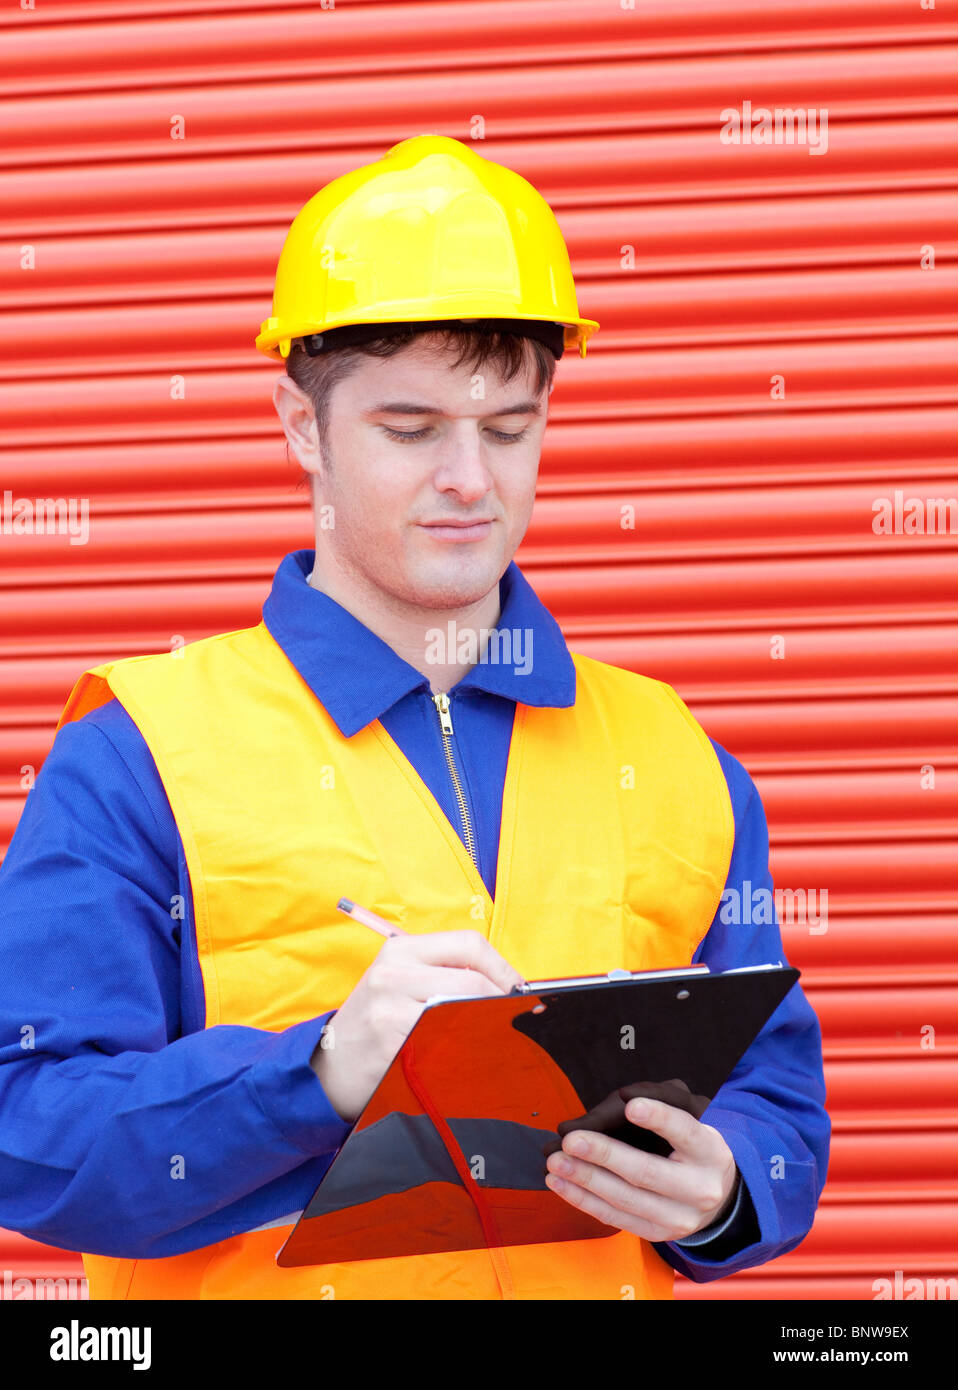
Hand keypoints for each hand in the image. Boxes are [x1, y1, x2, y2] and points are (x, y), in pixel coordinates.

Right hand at [310, 930, 523, 1122]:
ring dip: (487, 1024)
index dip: (502, 966)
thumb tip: (505, 983)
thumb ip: (443, 973)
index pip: (468, 944)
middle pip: (472, 979)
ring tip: (491, 1033)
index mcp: (400, 950)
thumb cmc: (375, 1023)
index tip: (516, 988)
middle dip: (501, 999)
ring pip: (464, 1009)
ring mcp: (391, 1009)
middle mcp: (393, 973)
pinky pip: (448, 1041)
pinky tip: (468, 1054)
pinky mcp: (392, 1044)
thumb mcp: (398, 982)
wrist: (328, 1067)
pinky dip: (467, 1047)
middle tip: (510, 1017)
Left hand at [544, 1094, 738, 1241]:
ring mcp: (678, 1217)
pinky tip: (560, 1183)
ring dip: (584, 1180)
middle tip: (571, 1140)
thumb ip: (661, 1106)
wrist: (718, 1197)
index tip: (629, 1105)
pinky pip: (615, 1217)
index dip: (658, 1118)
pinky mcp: (658, 1234)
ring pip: (624, 1199)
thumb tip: (620, 1100)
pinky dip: (583, 1200)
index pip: (685, 1132)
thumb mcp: (691, 1122)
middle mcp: (699, 1189)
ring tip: (556, 1162)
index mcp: (710, 1151)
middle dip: (604, 1155)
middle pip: (646, 1172)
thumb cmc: (693, 1149)